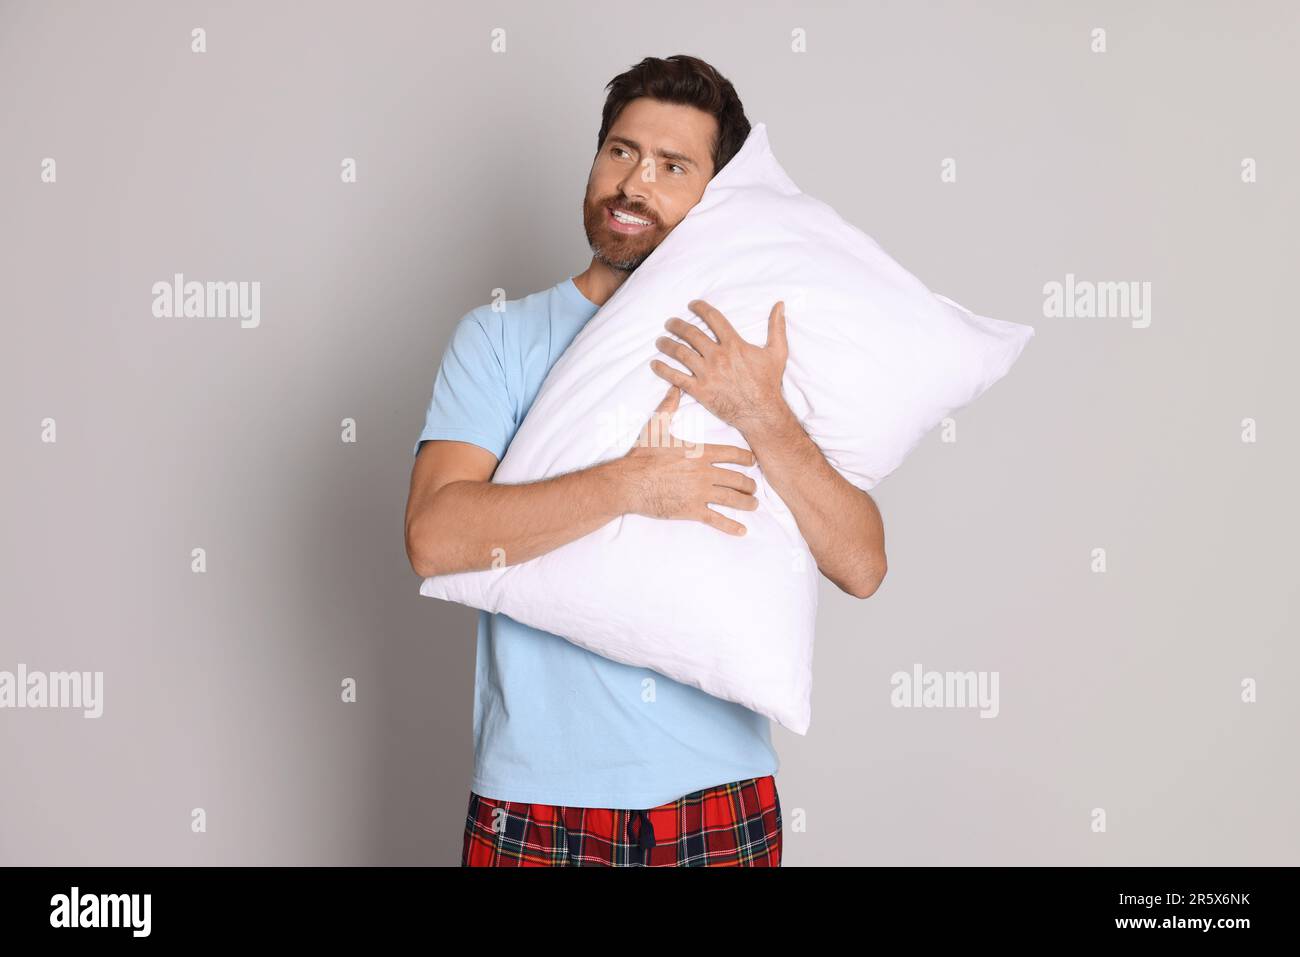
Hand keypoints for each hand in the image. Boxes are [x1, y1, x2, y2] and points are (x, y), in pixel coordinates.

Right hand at [616, 383, 758, 535]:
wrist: (628, 482)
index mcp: (699, 452)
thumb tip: (674, 388)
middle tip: (753, 488)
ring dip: (747, 503)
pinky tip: (742, 530)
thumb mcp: (656, 428)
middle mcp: (704, 472)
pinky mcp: (691, 510)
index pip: (733, 454)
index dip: (747, 458)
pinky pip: (717, 519)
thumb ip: (668, 407)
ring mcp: (699, 493)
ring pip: (732, 499)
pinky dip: (732, 526)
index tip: (753, 462)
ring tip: (753, 505)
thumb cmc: (641, 456)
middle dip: (749, 484)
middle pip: (738, 478)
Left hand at [649, 299, 788, 437]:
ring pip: (681, 353)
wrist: (761, 412)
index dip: (700, 308)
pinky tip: (654, 364)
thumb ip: (777, 327)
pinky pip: (676, 377)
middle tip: (670, 323)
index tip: (692, 305)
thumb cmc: (769, 383)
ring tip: (660, 341)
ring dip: (667, 344)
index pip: (713, 319)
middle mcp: (718, 356)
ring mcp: (707, 373)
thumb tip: (780, 305)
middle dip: (677, 325)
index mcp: (734, 344)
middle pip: (691, 334)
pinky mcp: (700, 390)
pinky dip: (663, 370)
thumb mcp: (777, 352)